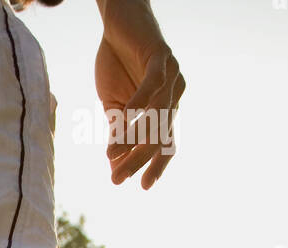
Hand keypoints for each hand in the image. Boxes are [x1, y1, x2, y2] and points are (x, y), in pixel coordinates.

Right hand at [95, 0, 184, 188]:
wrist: (118, 21)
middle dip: (137, 160)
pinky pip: (153, 85)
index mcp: (166, 108)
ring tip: (113, 155)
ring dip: (133, 139)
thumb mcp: (113, 104)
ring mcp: (171, 76)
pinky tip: (124, 119)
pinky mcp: (161, 57)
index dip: (157, 166)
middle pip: (159, 135)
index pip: (166, 144)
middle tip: (116, 179)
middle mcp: (174, 95)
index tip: (144, 187)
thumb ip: (117, 130)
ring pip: (156, 116)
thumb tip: (113, 161)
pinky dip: (138, 105)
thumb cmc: (117, 62)